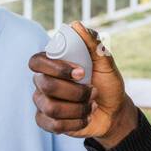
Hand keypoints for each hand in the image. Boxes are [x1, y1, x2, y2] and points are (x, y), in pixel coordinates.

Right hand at [28, 21, 137, 146]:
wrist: (114, 111)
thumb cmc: (106, 83)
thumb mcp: (105, 62)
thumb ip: (93, 43)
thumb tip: (76, 25)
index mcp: (52, 64)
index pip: (36, 61)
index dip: (56, 68)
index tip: (80, 72)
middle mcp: (43, 82)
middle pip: (47, 86)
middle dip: (76, 92)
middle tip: (93, 92)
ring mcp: (43, 103)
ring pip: (52, 108)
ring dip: (79, 108)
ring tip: (90, 105)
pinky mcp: (47, 122)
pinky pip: (54, 125)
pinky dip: (76, 122)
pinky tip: (84, 118)